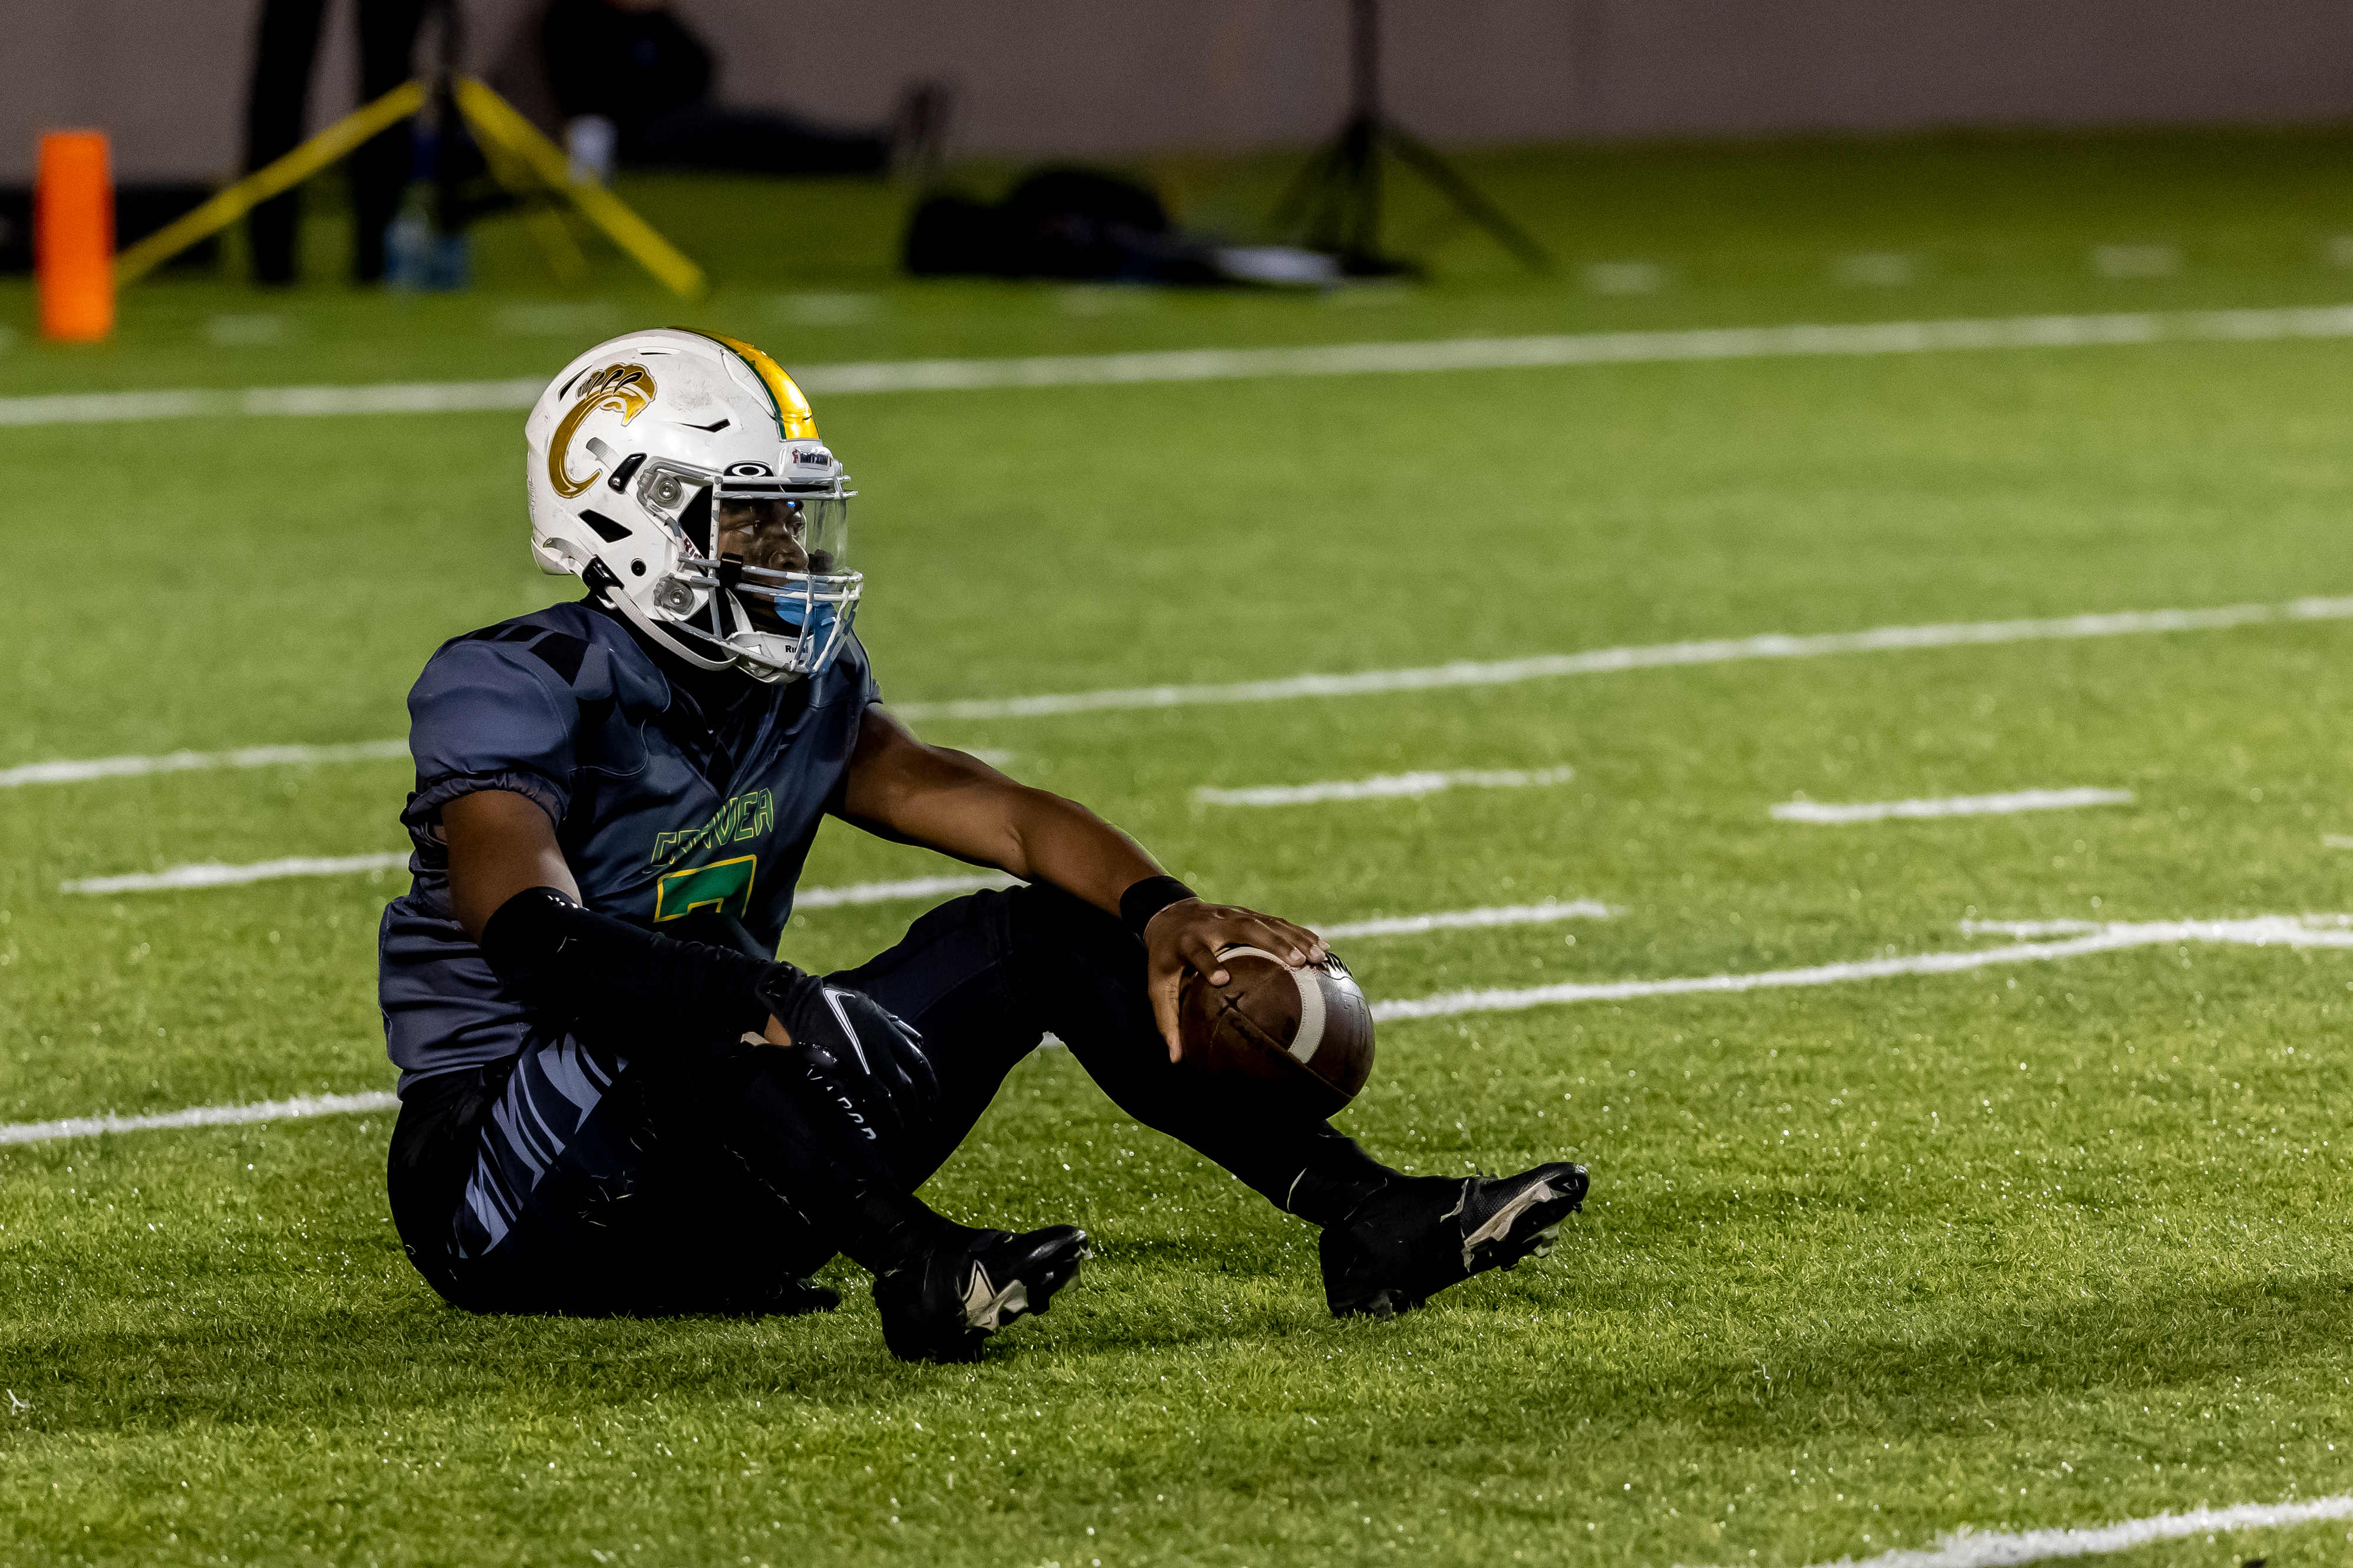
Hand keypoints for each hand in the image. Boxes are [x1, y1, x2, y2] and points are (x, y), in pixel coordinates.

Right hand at [755, 970, 937, 1139]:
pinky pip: (878, 1095)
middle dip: (923, 1100)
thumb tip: (918, 1041)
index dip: (929, 1080)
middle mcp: (883, 1046)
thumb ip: (895, 1025)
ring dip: (909, 1109)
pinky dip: (890, 1112)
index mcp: (889, 1030)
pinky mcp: (852, 1070)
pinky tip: (896, 1124)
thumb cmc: (837, 1004)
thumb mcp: (871, 1007)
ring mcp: (868, 1058)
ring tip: (915, 1124)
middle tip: (929, 1116)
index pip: (918, 1060)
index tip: (934, 1096)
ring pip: (898, 1089)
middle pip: (910, 1078)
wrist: (807, 1005)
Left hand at [1144, 898, 1328, 1063]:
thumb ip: (1166, 1021)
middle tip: (1297, 962)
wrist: (1168, 915)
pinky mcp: (1246, 913)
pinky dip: (1299, 932)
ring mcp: (1232, 914)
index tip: (1222, 980)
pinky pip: (1276, 921)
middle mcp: (1211, 924)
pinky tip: (1322, 946)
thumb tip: (1176, 1060)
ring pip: (1266, 922)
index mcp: (1186, 942)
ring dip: (1295, 937)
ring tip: (1319, 957)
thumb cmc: (1164, 960)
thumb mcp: (1157, 988)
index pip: (1197, 952)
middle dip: (1272, 943)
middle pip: (1244, 928)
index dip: (1208, 963)